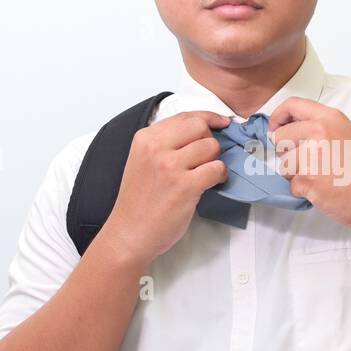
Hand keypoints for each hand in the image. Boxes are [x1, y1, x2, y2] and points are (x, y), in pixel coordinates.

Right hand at [104, 110, 230, 262]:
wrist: (129, 233)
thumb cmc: (138, 201)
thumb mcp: (143, 161)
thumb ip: (165, 143)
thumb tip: (200, 131)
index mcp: (145, 138)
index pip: (184, 116)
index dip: (208, 118)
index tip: (221, 123)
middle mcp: (156, 148)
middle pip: (200, 127)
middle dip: (210, 140)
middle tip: (208, 157)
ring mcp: (170, 167)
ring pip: (211, 147)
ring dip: (216, 159)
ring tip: (208, 173)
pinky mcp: (185, 186)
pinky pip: (217, 169)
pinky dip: (221, 175)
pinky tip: (213, 183)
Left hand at [269, 97, 350, 230]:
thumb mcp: (346, 134)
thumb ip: (319, 128)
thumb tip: (286, 133)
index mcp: (329, 118)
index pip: (291, 105)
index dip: (278, 118)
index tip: (276, 130)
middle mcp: (319, 132)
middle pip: (281, 138)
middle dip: (289, 153)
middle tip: (310, 163)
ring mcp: (313, 157)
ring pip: (284, 165)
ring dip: (297, 175)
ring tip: (323, 178)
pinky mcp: (310, 181)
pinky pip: (292, 186)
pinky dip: (305, 191)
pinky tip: (326, 190)